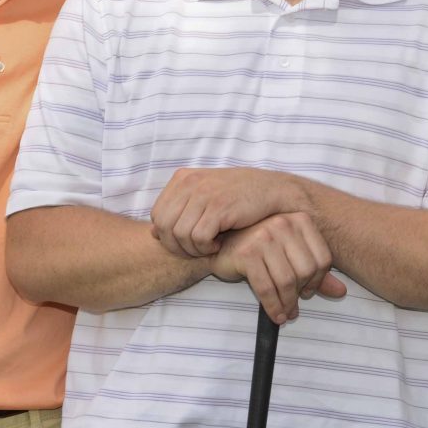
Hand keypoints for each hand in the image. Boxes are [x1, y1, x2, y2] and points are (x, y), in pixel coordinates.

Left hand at [151, 167, 308, 257]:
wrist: (275, 192)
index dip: (167, 235)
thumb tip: (152, 232)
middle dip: (178, 246)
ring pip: (179, 234)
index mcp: (183, 178)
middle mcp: (190, 182)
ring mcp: (204, 193)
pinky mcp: (218, 207)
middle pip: (164, 226)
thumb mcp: (205, 197)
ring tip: (210, 247)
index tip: (187, 242)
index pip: (157, 215)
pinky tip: (219, 244)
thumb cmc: (241, 197)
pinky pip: (197, 238)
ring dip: (193, 249)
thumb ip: (180, 210)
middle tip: (198, 250)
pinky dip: (206, 248)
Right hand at [211, 211, 348, 323]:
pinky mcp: (247, 253)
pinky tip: (276, 315)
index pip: (323, 258)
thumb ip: (316, 272)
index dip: (319, 281)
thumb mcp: (291, 256)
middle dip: (301, 294)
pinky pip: (266, 288)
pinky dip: (273, 307)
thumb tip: (341, 292)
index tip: (308, 291)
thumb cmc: (260, 250)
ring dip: (288, 304)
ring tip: (286, 314)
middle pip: (306, 270)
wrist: (222, 247)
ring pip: (287, 281)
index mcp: (300, 220)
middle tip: (295, 306)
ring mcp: (263, 237)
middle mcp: (283, 224)